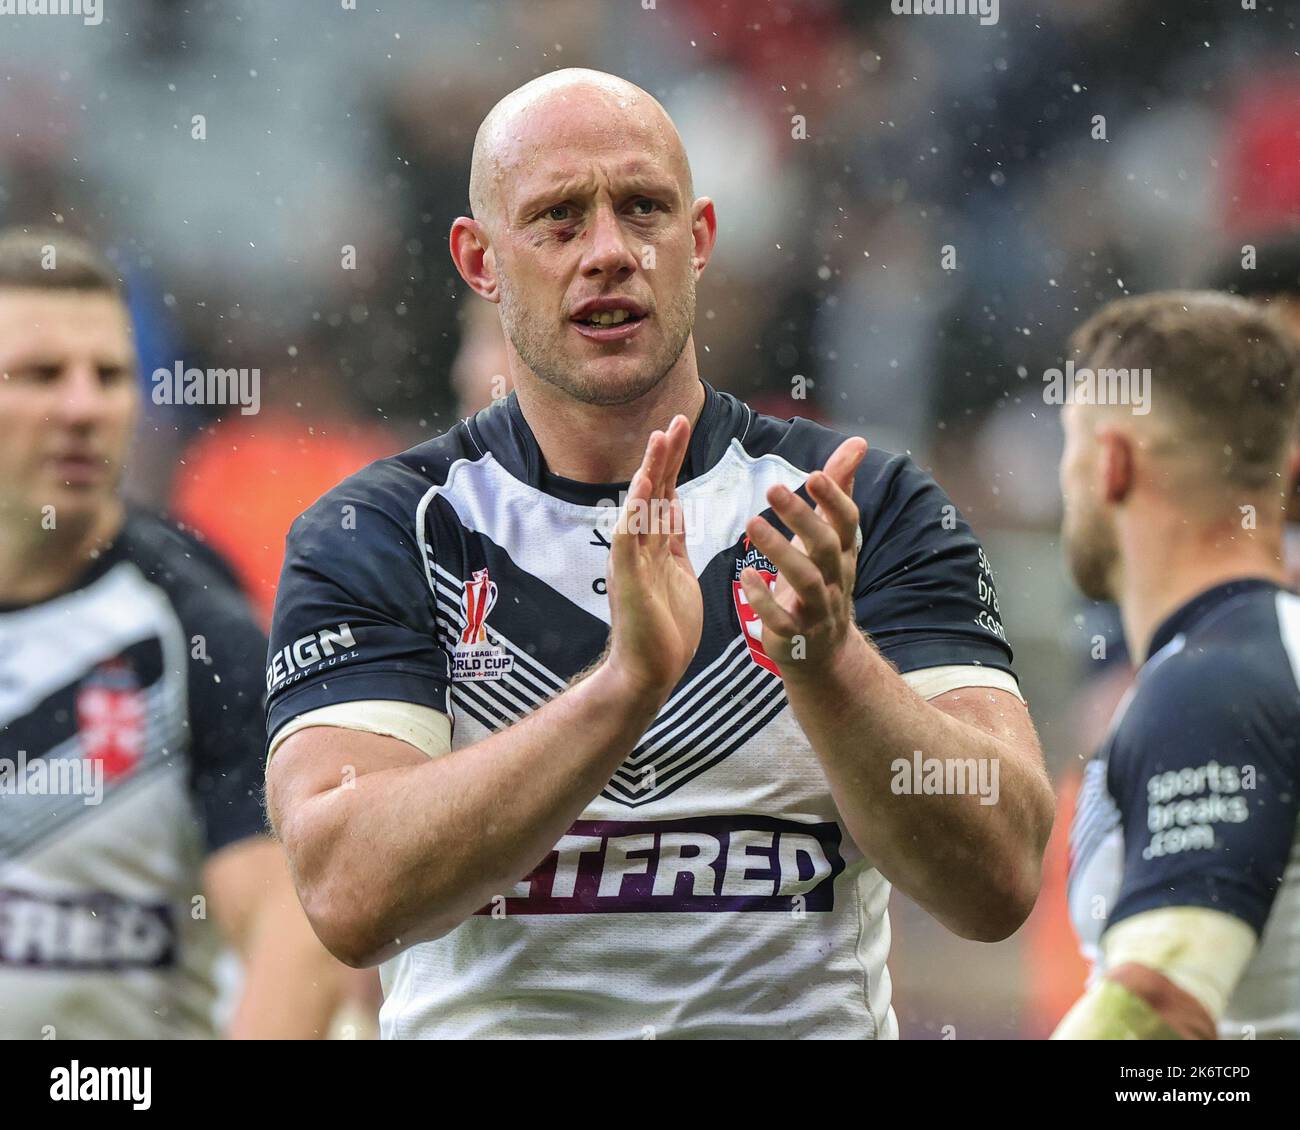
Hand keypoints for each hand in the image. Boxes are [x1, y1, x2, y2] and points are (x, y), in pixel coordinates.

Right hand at [605, 415, 702, 696]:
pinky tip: (643, 486)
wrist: (649, 673)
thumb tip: (675, 509)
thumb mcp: (679, 575)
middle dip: (665, 455)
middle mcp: (640, 547)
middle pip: (653, 491)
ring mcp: (631, 561)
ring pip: (641, 506)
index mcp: (656, 545)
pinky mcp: (627, 579)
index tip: (681, 427)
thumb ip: (675, 543)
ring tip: (660, 439)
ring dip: (651, 471)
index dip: (672, 460)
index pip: (665, 492)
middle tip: (676, 419)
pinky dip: (635, 511)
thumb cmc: (665, 630)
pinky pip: (629, 538)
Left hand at [739, 437, 866, 677]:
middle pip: (825, 546)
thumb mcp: (832, 536)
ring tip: (751, 523)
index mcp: (843, 553)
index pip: (847, 522)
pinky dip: (764, 600)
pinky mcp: (795, 636)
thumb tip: (858, 442)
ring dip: (779, 551)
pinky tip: (746, 577)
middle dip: (801, 517)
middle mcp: (835, 578)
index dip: (834, 498)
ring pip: (805, 580)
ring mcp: (818, 609)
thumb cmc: (822, 580)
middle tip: (772, 488)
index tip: (815, 473)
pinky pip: (782, 620)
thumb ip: (839, 489)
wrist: (824, 653)